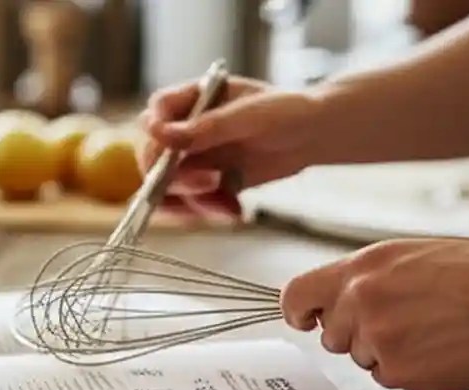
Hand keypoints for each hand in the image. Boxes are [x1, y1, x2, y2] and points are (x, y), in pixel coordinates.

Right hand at [138, 75, 321, 217]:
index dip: (154, 129)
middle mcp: (188, 128)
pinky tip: (234, 210)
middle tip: (207, 184)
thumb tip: (161, 133)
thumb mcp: (248, 115)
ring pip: (172, 187)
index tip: (166, 147)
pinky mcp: (210, 181)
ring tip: (227, 205)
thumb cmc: (287, 111)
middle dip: (174, 177)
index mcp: (195, 99)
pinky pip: (195, 203)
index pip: (157, 110)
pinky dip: (210, 211)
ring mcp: (198, 156)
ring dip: (193, 201)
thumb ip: (206, 127)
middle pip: (155, 155)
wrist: (314, 135)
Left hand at [280, 238, 468, 389]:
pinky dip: (413, 372)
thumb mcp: (411, 257)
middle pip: (331, 335)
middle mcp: (361, 301)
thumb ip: (368, 279)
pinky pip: (390, 379)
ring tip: (434, 332)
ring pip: (362, 359)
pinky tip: (445, 352)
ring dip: (388, 353)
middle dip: (357, 335)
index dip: (297, 312)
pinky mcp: (400, 372)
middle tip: (404, 323)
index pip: (296, 294)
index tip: (304, 320)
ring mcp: (378, 339)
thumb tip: (336, 300)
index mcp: (362, 268)